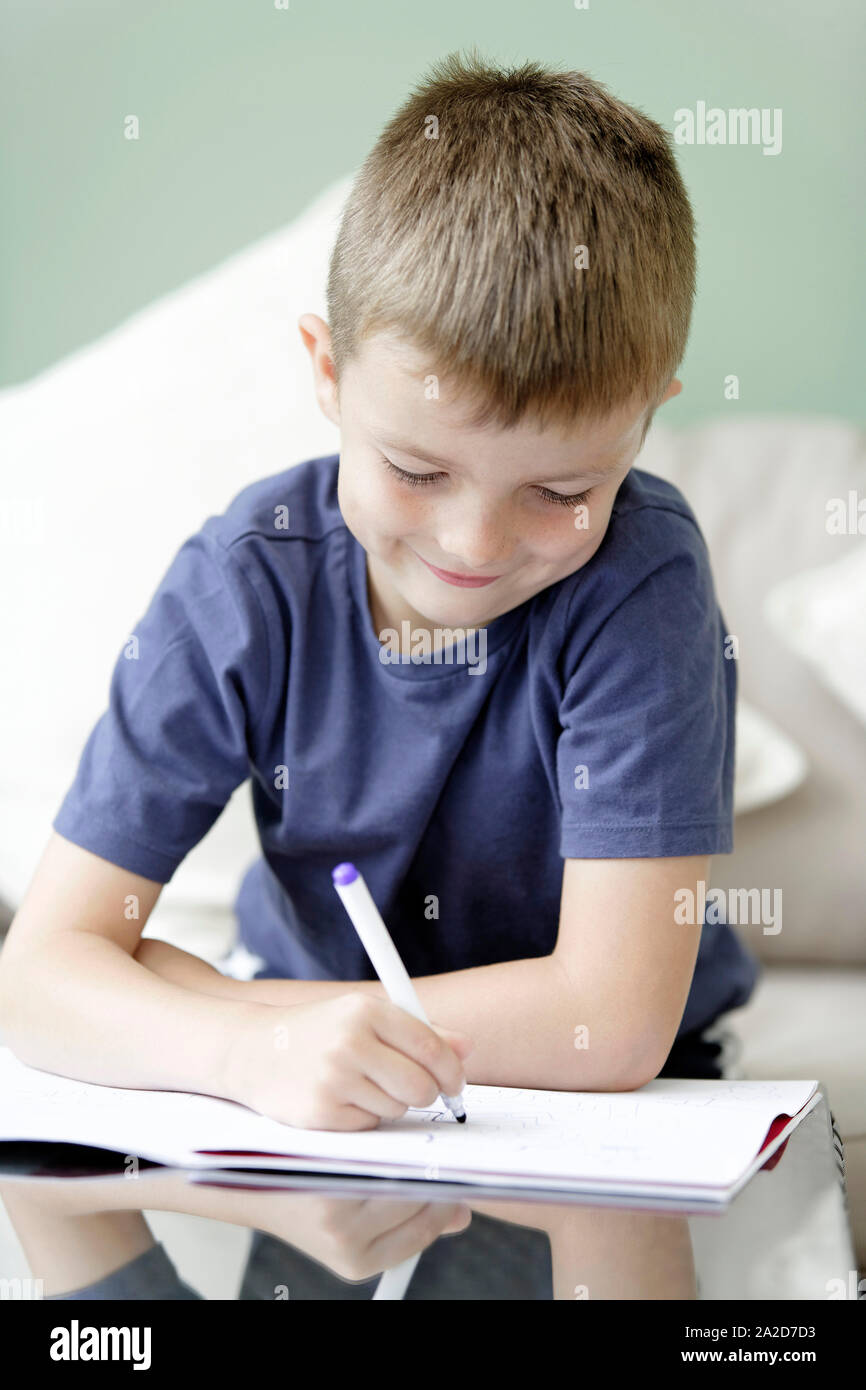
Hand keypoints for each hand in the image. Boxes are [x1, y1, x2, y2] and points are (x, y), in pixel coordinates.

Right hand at [223, 993, 472, 1130]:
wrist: (250, 1050)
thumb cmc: (318, 1032)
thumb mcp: (364, 1016)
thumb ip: (418, 1031)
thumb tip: (467, 1047)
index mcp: (367, 1011)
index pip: (432, 1047)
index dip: (452, 1071)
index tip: (455, 1083)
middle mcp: (350, 1043)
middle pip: (421, 1086)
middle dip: (426, 1094)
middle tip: (416, 1091)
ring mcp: (333, 1080)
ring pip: (397, 1109)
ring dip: (390, 1104)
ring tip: (362, 1086)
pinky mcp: (320, 1113)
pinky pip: (369, 1126)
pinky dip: (364, 1119)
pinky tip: (342, 1101)